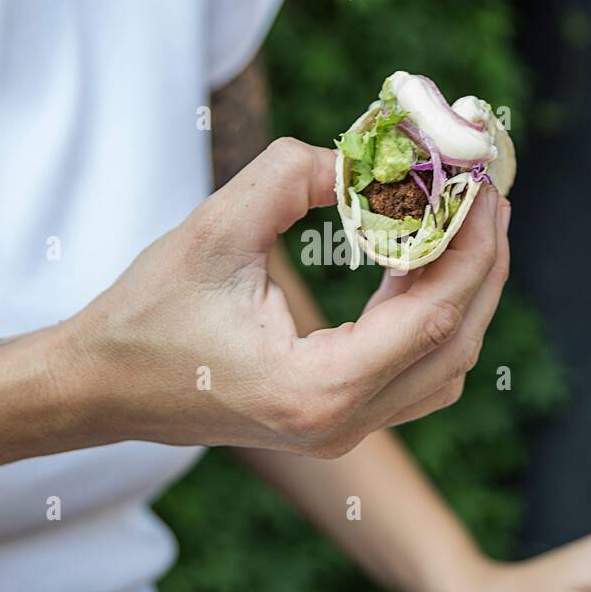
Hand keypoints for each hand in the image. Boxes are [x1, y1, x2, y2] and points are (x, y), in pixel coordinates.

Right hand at [60, 138, 510, 456]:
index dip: (471, 246)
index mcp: (315, 390)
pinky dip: (431, 315)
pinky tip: (419, 261)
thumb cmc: (147, 313)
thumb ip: (295, 176)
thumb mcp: (215, 228)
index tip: (484, 184)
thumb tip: (367, 159)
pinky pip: (413, 373)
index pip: (431, 317)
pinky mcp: (335, 421)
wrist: (102, 387)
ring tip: (464, 219)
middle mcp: (340, 425)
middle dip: (482, 263)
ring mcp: (341, 432)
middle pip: (454, 344)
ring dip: (464, 291)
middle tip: (488, 193)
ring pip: (442, 365)